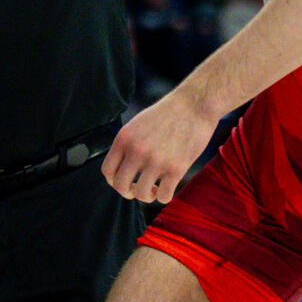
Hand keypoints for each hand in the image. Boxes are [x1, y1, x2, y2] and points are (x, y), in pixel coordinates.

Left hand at [102, 89, 220, 204]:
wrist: (194, 104)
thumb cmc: (167, 114)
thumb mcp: (137, 124)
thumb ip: (127, 145)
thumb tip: (121, 168)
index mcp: (124, 138)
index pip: (107, 171)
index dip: (114, 181)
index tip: (126, 181)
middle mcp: (137, 150)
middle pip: (121, 186)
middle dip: (129, 192)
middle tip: (139, 189)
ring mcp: (156, 160)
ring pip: (142, 194)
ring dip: (147, 196)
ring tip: (155, 189)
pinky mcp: (177, 168)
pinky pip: (164, 196)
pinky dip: (164, 197)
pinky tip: (167, 188)